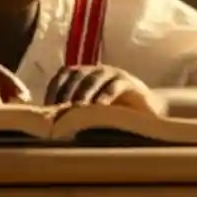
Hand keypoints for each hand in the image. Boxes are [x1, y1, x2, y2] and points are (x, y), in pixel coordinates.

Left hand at [44, 65, 164, 115]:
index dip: (55, 88)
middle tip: (60, 110)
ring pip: (95, 78)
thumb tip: (50, 125)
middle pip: (77, 75)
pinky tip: (99, 107)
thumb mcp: (91, 112)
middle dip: (67, 92)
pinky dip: (105, 95)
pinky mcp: (130, 83)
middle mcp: (97, 71)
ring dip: (84, 92)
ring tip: (77, 108)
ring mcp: (114, 74)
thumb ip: (73, 113)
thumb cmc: (115, 114)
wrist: (148, 112)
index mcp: (84, 75)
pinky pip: (115, 85)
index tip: (47, 106)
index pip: (64, 74)